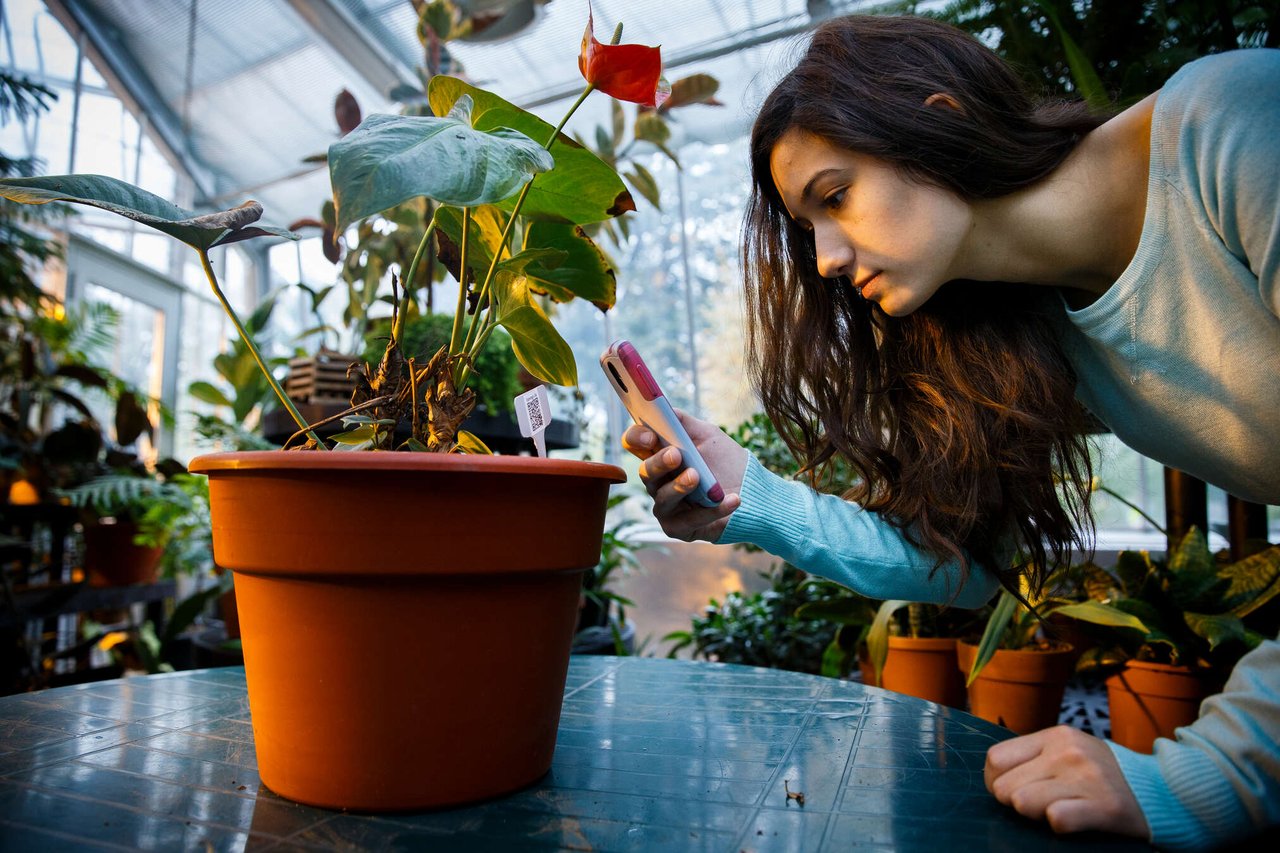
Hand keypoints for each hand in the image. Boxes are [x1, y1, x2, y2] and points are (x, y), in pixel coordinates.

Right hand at [620, 408, 746, 542]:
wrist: (753, 489)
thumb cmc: (726, 461)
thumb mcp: (708, 436)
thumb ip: (685, 423)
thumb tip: (664, 410)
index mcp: (659, 455)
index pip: (634, 444)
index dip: (636, 438)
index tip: (651, 436)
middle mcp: (657, 482)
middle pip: (645, 472)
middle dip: (659, 463)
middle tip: (676, 454)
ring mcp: (666, 506)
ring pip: (663, 498)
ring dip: (680, 486)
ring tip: (698, 477)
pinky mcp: (679, 528)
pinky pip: (689, 520)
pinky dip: (711, 510)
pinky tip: (732, 499)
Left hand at [985, 726, 1148, 838]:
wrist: (1163, 789)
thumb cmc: (1104, 773)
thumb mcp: (1069, 749)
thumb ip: (1034, 756)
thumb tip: (994, 774)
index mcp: (1055, 736)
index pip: (995, 759)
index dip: (996, 782)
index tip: (1013, 791)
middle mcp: (1068, 753)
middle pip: (1004, 787)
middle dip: (1015, 803)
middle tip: (1040, 805)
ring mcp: (1087, 778)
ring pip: (1022, 803)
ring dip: (1035, 815)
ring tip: (1058, 810)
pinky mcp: (1106, 807)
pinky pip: (1058, 819)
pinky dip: (1059, 824)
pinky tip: (1073, 819)